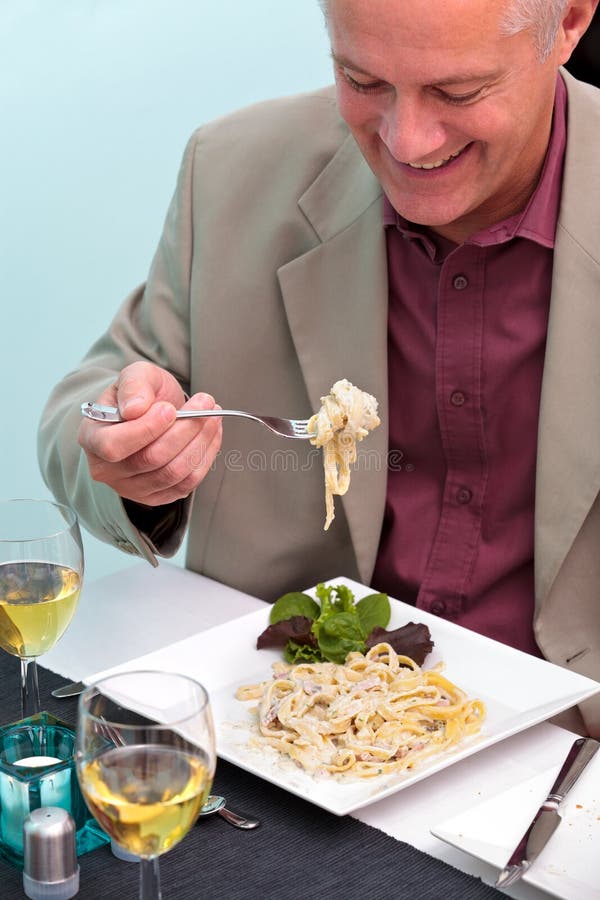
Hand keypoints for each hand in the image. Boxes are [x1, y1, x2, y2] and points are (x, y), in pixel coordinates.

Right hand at [78, 362, 221, 504]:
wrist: (153, 411)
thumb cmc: (141, 395)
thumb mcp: (136, 376)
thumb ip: (133, 385)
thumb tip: (135, 409)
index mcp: (92, 438)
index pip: (114, 445)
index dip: (146, 429)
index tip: (170, 409)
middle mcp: (107, 469)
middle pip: (151, 459)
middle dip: (185, 429)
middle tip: (206, 403)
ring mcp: (131, 488)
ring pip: (173, 473)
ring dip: (200, 442)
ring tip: (212, 416)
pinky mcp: (156, 496)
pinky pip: (186, 484)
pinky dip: (205, 457)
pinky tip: (210, 434)